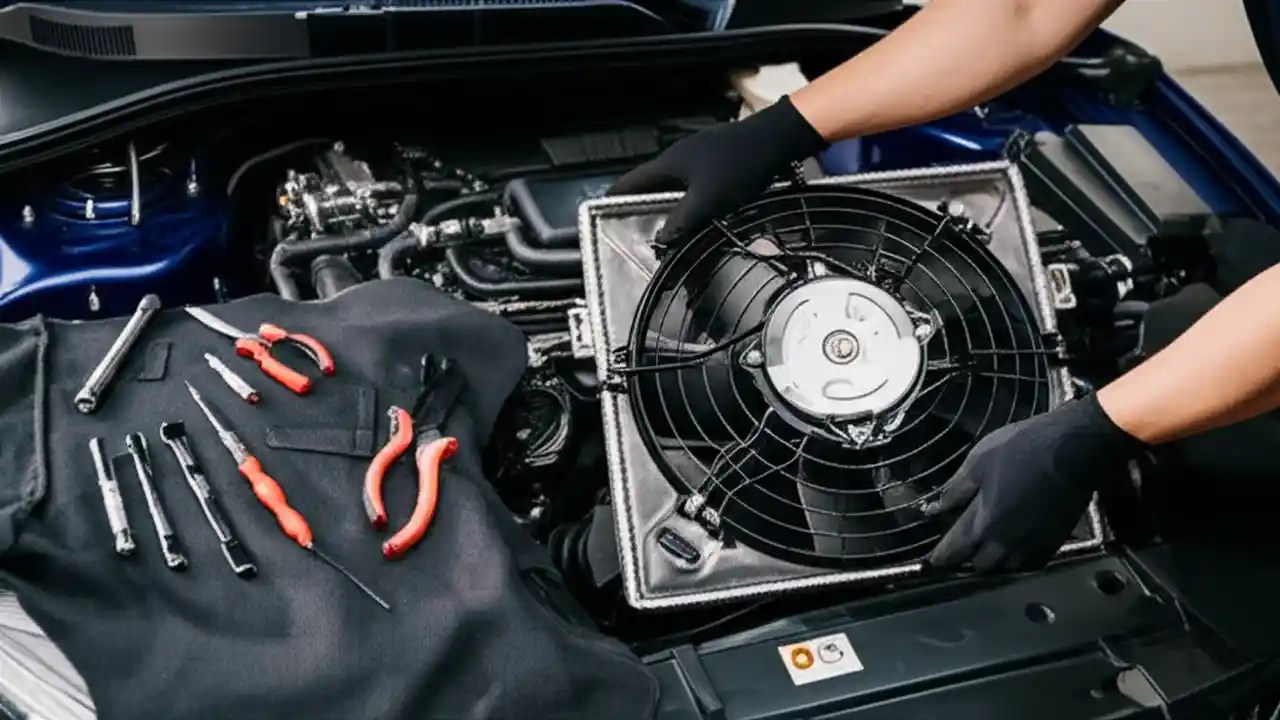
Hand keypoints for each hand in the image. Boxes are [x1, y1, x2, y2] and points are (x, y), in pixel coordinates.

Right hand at [608, 96, 826, 245]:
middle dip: (641, 205)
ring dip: (668, 204)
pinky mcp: (718, 158)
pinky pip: (694, 182)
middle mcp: (679, 156)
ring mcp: (699, 155)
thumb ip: (682, 221)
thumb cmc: (739, 166)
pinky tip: (698, 212)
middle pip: (652, 184)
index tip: (601, 214)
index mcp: (668, 163)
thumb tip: (660, 240)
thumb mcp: (708, 200)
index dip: (615, 199)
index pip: (631, 183)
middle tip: (634, 228)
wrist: (777, 137)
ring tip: (665, 226)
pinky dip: (688, 198)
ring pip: (675, 184)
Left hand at [922, 394, 1140, 571]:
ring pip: (1006, 569)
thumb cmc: (1023, 449)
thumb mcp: (979, 461)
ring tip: (986, 549)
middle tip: (962, 547)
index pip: (954, 553)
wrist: (1075, 449)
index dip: (940, 558)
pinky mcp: (1054, 543)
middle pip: (979, 567)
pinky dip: (1018, 561)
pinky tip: (1013, 548)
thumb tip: (934, 508)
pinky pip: (1030, 564)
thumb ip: (955, 490)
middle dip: (967, 560)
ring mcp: (1033, 545)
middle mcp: (1007, 542)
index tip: (932, 560)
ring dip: (993, 563)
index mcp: (983, 522)